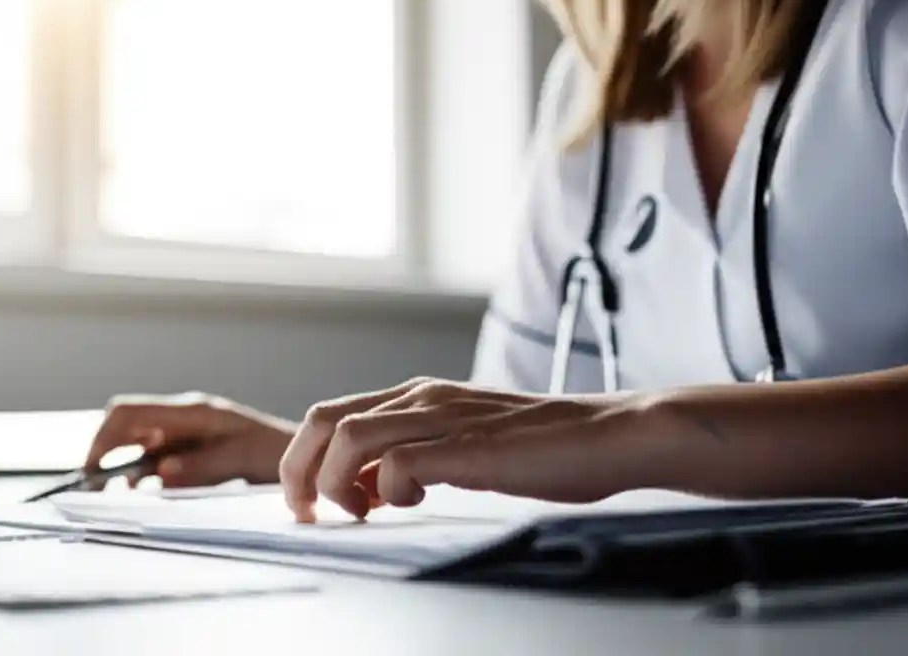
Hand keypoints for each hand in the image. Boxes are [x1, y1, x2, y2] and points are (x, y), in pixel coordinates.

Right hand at [86, 392, 295, 487]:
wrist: (304, 453)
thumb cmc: (276, 452)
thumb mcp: (241, 460)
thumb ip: (200, 465)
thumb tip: (158, 472)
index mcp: (192, 412)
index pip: (128, 413)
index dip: (102, 439)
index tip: (92, 472)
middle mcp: (182, 416)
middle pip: (124, 424)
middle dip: (104, 452)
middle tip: (97, 487)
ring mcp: (184, 430)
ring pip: (135, 440)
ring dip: (121, 465)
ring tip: (119, 493)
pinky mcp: (188, 446)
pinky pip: (152, 455)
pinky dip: (140, 472)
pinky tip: (145, 490)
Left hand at [278, 377, 657, 521]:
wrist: (608, 434)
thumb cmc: (544, 446)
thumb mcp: (463, 445)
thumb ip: (418, 456)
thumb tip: (375, 488)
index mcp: (417, 395)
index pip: (332, 414)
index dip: (305, 458)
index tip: (309, 502)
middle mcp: (420, 397)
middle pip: (323, 419)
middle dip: (299, 469)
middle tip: (307, 513)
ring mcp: (442, 417)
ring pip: (348, 436)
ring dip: (335, 481)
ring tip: (358, 512)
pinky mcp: (466, 445)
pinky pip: (397, 463)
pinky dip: (388, 488)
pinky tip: (413, 502)